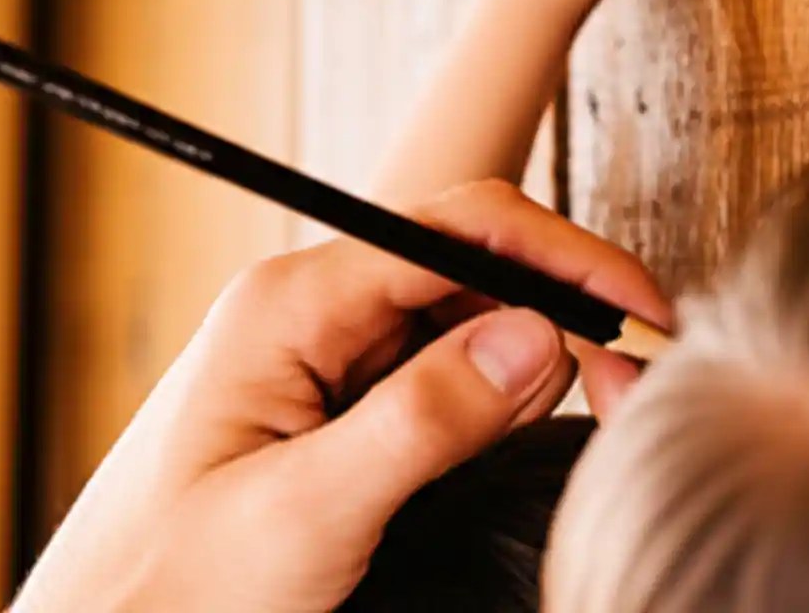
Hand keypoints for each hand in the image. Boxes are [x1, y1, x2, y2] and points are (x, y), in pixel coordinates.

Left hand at [12, 181, 669, 612]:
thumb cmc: (168, 587)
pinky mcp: (346, 401)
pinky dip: (496, 400)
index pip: (459, 231)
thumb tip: (541, 337)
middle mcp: (316, 309)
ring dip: (534, 359)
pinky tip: (502, 443)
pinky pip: (445, 376)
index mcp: (291, 303)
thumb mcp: (304, 512)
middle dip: (560, 309)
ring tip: (568, 421)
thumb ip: (425, 421)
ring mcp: (332, 354)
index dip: (564, 261)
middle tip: (627, 384)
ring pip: (469, 320)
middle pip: (475, 265)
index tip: (640, 312)